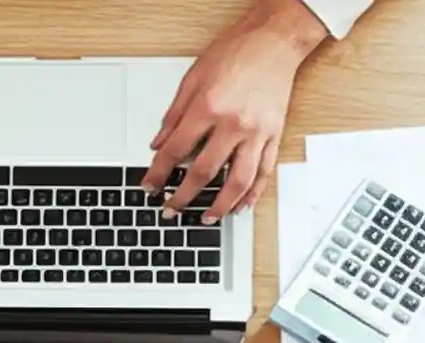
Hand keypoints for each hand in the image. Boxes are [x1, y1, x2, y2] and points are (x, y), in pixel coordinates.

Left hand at [142, 0, 327, 223]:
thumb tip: (158, 143)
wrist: (274, 42)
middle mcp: (233, 124)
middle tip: (172, 210)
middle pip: (204, 172)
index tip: (150, 187)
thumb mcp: (193, 77)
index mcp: (208, 107)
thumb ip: (174, 114)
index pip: (175, 150)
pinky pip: (263, 173)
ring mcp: (257, 133)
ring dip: (220, 205)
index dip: (158, 172)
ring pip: (238, 181)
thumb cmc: (236, 52)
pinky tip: (241, 205)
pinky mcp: (274, 136)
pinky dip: (252, 194)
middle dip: (184, 196)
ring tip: (207, 218)